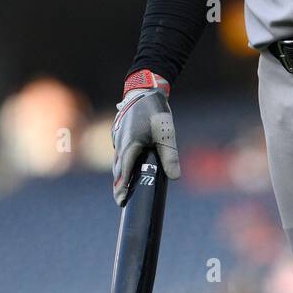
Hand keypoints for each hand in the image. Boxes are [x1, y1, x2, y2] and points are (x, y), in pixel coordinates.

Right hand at [112, 70, 181, 206]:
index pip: (124, 172)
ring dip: (119, 175)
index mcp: (130, 145)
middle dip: (119, 185)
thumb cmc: (156, 112)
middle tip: (121, 200)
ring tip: (123, 188)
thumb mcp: (166, 134)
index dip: (122, 187)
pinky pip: (119, 153)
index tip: (121, 201)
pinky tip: (126, 168)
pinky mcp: (120, 134)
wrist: (144, 91)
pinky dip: (121, 163)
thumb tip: (175, 177)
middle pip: (118, 169)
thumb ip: (169, 156)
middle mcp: (121, 143)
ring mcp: (118, 138)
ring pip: (118, 161)